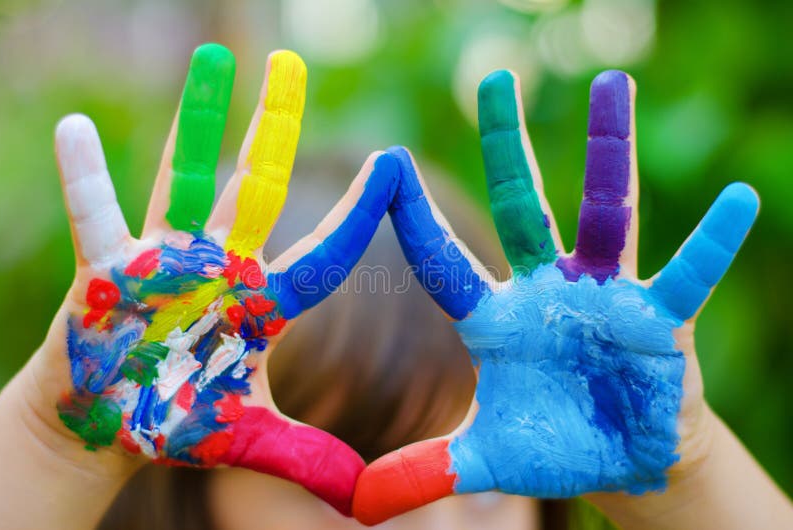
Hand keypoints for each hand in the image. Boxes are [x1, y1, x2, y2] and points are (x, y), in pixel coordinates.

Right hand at [13, 44, 397, 515]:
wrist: (111, 423)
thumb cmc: (176, 420)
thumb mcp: (246, 437)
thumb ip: (303, 458)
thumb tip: (363, 498)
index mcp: (262, 301)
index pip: (324, 251)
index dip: (358, 213)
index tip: (393, 163)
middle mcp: (220, 266)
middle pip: (254, 185)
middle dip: (273, 127)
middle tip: (295, 63)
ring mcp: (164, 259)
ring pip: (183, 178)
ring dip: (195, 121)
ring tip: (211, 59)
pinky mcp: (107, 269)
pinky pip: (95, 215)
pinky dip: (86, 176)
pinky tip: (78, 127)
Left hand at [352, 69, 757, 523]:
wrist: (619, 459)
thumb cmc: (552, 447)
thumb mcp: (487, 461)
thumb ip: (426, 472)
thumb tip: (357, 505)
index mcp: (495, 318)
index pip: (444, 261)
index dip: (414, 220)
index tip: (385, 164)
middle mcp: (545, 289)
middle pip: (520, 205)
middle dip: (504, 145)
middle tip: (491, 77)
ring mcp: (603, 294)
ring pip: (605, 213)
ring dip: (608, 151)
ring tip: (611, 84)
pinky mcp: (659, 315)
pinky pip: (686, 272)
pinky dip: (711, 242)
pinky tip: (736, 200)